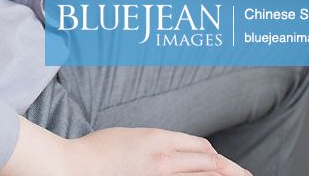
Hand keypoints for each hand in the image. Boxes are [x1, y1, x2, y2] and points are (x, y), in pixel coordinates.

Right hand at [66, 127, 251, 175]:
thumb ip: (159, 143)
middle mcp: (164, 159)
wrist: (77, 168)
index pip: (202, 148)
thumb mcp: (135, 137)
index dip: (216, 157)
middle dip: (231, 172)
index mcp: (159, 139)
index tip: (225, 164)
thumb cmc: (101, 150)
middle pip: (209, 165)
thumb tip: (178, 152)